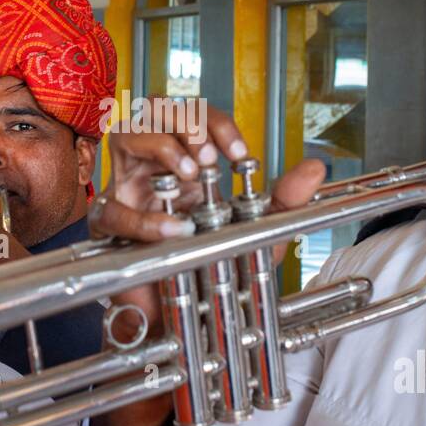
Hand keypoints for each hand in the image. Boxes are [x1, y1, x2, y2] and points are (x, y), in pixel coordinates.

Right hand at [89, 103, 325, 335]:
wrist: (187, 316)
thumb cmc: (213, 265)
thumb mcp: (257, 230)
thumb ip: (284, 200)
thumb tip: (315, 167)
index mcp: (187, 159)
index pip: (196, 115)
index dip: (217, 123)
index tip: (240, 154)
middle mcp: (154, 165)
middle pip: (156, 109)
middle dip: (185, 122)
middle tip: (209, 157)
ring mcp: (127, 188)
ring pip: (125, 134)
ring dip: (161, 146)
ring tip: (188, 172)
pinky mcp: (109, 225)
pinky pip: (114, 208)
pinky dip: (144, 216)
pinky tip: (175, 228)